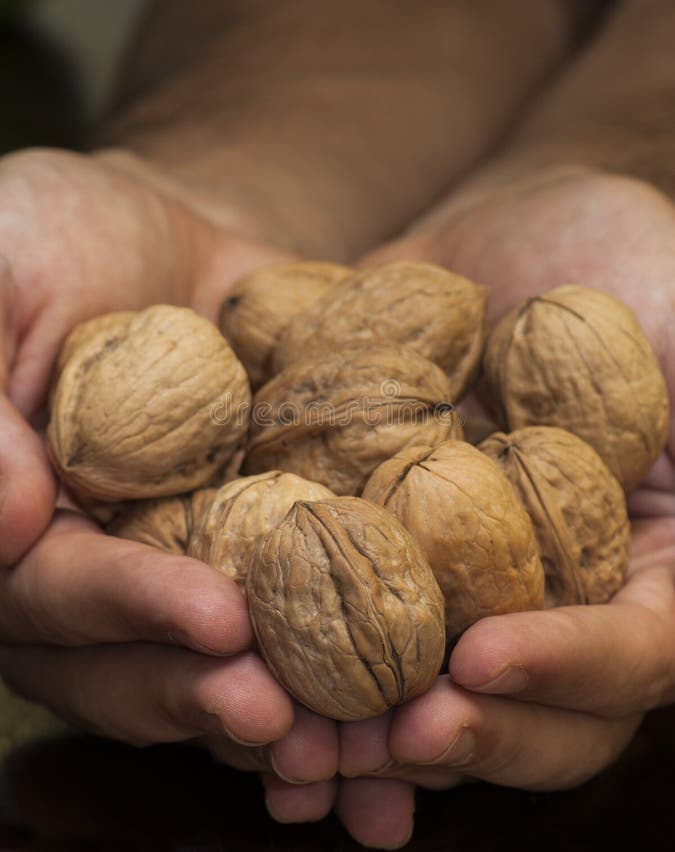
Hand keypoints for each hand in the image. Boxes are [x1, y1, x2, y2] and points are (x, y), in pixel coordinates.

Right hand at [0, 147, 333, 779]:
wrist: (163, 234)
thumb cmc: (48, 239)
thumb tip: (8, 519)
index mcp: (32, 530)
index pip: (66, 592)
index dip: (135, 612)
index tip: (216, 623)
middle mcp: (115, 566)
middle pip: (153, 660)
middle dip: (222, 692)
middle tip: (296, 722)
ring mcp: (200, 560)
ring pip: (237, 657)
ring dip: (301, 706)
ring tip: (372, 742)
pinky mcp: (280, 536)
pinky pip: (315, 603)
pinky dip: (363, 645)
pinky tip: (425, 681)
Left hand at [331, 168, 674, 847]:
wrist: (476, 240)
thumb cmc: (600, 252)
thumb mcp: (669, 299)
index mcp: (647, 558)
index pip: (637, 647)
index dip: (571, 665)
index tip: (485, 659)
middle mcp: (557, 594)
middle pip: (535, 707)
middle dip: (470, 731)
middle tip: (397, 732)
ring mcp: (461, 587)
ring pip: (429, 696)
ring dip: (372, 738)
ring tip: (307, 751)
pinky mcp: (376, 561)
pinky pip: (338, 637)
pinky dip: (299, 677)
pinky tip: (247, 698)